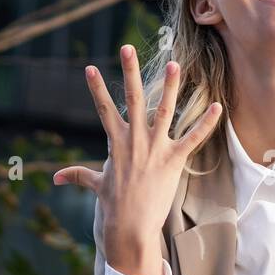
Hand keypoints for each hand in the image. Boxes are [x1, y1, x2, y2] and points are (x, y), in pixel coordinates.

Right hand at [52, 44, 220, 274]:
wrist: (130, 227)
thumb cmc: (113, 207)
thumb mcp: (96, 186)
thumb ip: (78, 175)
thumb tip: (56, 177)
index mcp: (116, 143)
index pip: (104, 109)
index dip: (97, 88)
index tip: (91, 67)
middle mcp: (135, 140)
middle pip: (132, 98)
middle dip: (130, 71)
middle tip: (128, 48)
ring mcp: (156, 148)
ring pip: (165, 110)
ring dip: (171, 86)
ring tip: (176, 63)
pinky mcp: (174, 161)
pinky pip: (193, 138)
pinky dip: (207, 123)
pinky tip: (217, 106)